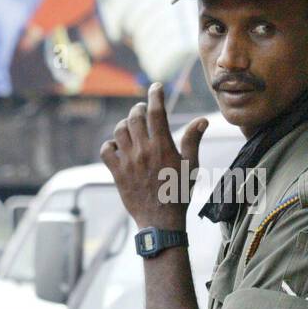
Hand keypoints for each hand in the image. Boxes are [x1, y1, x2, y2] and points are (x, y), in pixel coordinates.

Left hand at [100, 83, 207, 228]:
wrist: (161, 221)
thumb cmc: (179, 193)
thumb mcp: (191, 166)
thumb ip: (193, 141)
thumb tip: (202, 120)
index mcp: (163, 146)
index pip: (156, 112)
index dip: (156, 95)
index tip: (156, 87)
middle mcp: (143, 150)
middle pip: (134, 117)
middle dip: (138, 109)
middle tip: (142, 111)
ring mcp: (128, 161)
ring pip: (119, 131)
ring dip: (125, 124)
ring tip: (131, 127)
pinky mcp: (117, 172)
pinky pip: (106, 150)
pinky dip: (110, 144)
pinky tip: (118, 147)